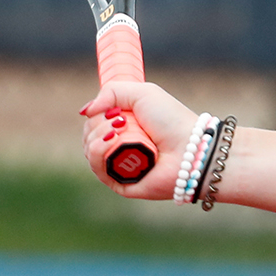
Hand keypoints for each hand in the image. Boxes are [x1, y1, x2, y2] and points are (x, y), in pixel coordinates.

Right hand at [79, 81, 197, 198]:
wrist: (190, 147)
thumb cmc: (171, 119)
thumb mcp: (142, 93)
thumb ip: (111, 92)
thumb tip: (86, 111)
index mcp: (124, 127)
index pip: (94, 122)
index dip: (96, 114)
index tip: (113, 110)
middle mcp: (119, 146)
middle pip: (88, 135)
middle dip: (97, 124)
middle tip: (119, 120)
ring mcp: (118, 165)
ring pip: (89, 150)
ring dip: (97, 135)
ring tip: (117, 130)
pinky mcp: (120, 183)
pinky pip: (97, 168)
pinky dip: (97, 151)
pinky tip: (110, 141)